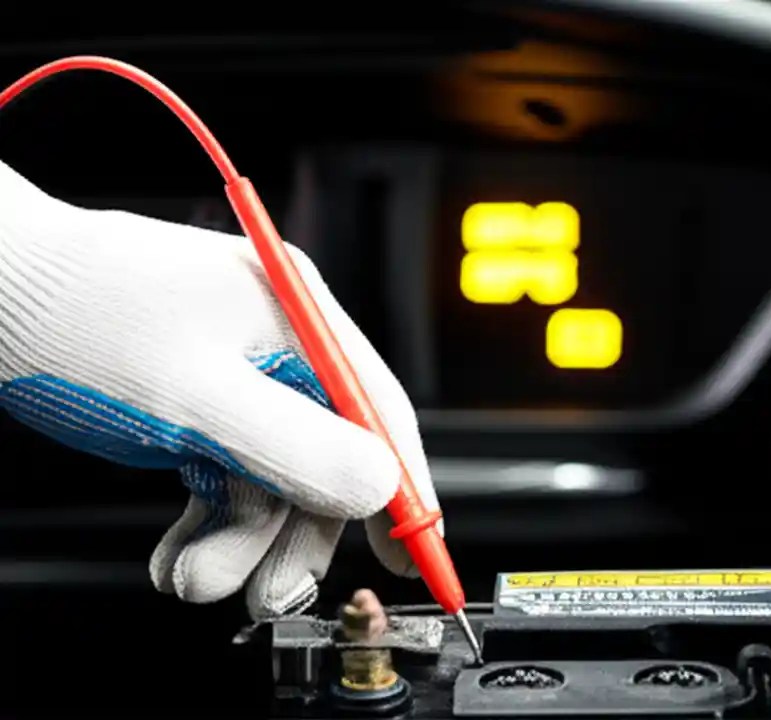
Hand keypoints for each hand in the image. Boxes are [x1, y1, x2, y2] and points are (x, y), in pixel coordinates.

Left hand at [0, 161, 436, 617]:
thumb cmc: (74, 317)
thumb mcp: (192, 395)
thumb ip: (293, 444)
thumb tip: (379, 487)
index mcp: (296, 316)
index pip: (377, 410)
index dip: (404, 485)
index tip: (414, 550)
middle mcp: (274, 342)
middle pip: (323, 455)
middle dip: (296, 534)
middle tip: (271, 594)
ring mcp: (230, 372)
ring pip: (268, 476)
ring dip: (239, 539)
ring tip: (192, 578)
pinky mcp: (191, 399)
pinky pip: (223, 473)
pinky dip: (206, 521)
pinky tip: (176, 554)